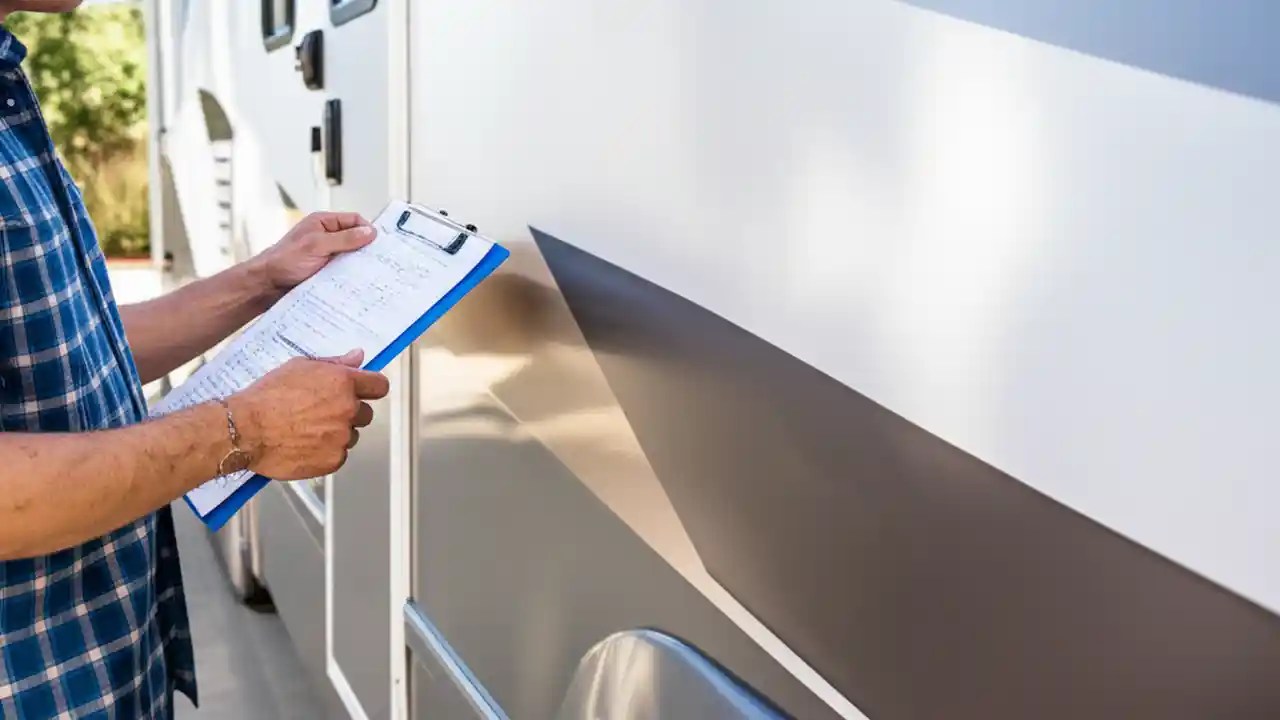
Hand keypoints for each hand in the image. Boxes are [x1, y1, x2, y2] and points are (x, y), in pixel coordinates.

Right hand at [229, 350, 389, 479]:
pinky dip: (326, 452)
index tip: (364, 392)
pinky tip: (304, 445)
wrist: (244, 429)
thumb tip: (358, 357)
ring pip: (351, 435)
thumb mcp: (299, 367)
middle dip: (350, 413)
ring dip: (337, 433)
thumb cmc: (266, 396)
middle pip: (366, 413)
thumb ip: (335, 363)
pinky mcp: (333, 460)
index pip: (379, 386)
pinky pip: (339, 455)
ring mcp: (342, 437)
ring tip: (307, 429)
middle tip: (322, 413)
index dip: (371, 388)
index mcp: (343, 383)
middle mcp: (348, 409)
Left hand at [251, 212, 375, 293]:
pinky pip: (344, 271)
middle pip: (355, 238)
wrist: (267, 285)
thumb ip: (344, 238)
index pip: (354, 220)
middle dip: (365, 248)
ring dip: (357, 264)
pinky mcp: (326, 270)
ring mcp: (326, 254)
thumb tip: (369, 232)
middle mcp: (326, 237)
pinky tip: (355, 282)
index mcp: (323, 223)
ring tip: (367, 273)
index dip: (367, 230)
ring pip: (351, 256)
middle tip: (377, 260)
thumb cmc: (284, 261)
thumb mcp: (317, 245)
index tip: (378, 243)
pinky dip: (350, 275)